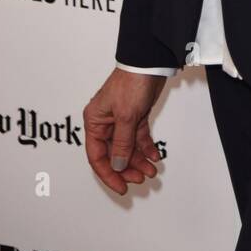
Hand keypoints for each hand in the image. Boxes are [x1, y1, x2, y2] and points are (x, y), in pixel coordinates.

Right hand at [84, 68, 166, 194]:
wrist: (149, 63)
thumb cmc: (131, 83)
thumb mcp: (126, 117)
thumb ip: (122, 143)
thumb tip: (118, 165)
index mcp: (95, 122)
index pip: (97, 156)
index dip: (108, 174)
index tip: (121, 187)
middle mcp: (105, 123)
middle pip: (113, 154)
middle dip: (126, 168)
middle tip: (140, 178)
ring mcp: (120, 120)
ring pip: (127, 148)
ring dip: (138, 160)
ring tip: (152, 170)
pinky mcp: (135, 116)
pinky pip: (138, 138)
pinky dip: (146, 148)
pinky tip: (154, 156)